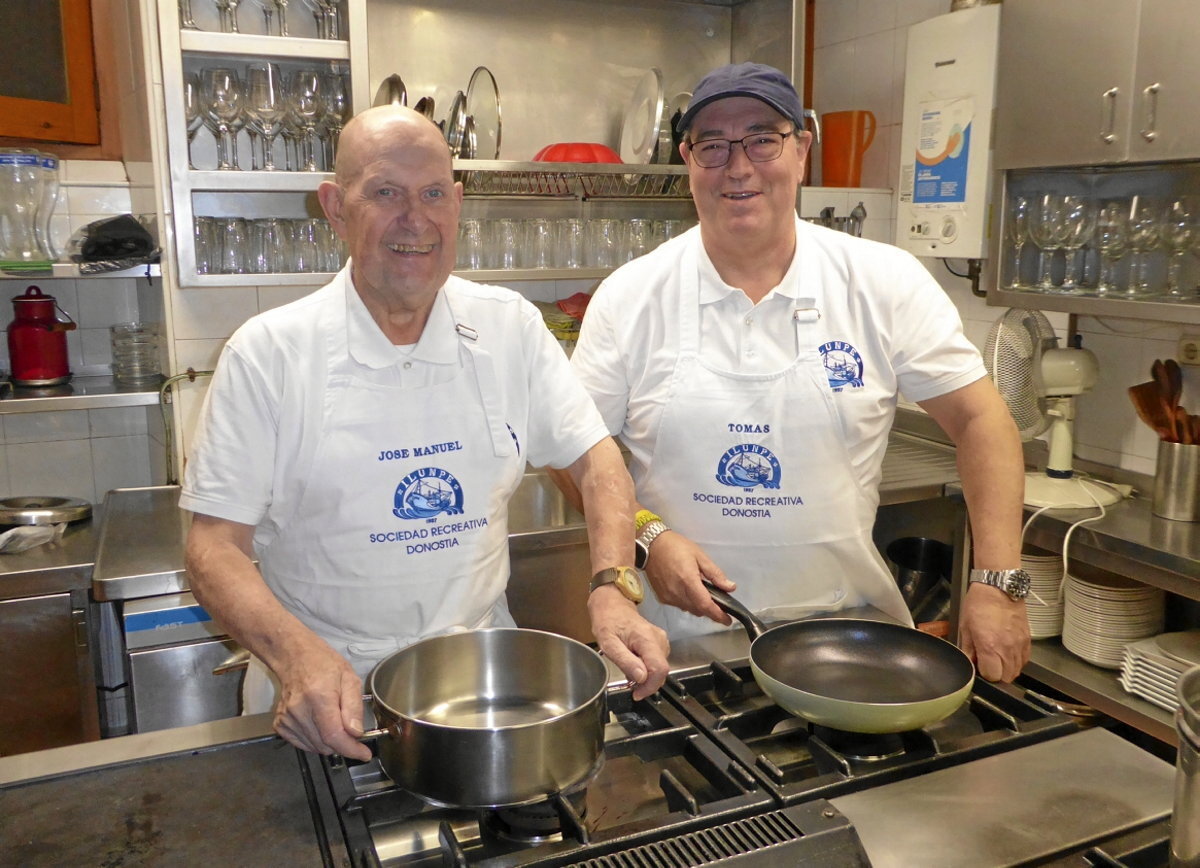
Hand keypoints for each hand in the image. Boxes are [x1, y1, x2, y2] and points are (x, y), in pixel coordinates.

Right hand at [270, 638, 371, 760]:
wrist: (295, 657)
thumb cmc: (324, 664)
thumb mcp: (349, 678)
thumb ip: (354, 707)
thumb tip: (356, 733)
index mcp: (318, 697)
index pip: (333, 735)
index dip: (350, 749)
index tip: (364, 754)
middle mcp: (299, 711)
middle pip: (325, 745)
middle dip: (343, 743)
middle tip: (351, 730)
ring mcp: (287, 719)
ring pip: (315, 747)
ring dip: (329, 742)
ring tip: (333, 720)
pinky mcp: (280, 724)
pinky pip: (303, 744)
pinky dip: (315, 740)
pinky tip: (319, 723)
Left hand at [587, 586, 669, 699]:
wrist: (612, 603)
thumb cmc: (608, 620)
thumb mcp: (609, 642)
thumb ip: (626, 661)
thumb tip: (641, 678)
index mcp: (647, 639)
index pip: (659, 669)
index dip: (650, 686)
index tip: (636, 694)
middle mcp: (659, 639)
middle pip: (661, 670)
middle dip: (647, 683)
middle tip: (629, 684)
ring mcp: (661, 639)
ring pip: (660, 667)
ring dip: (646, 676)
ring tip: (629, 670)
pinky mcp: (659, 641)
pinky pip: (657, 661)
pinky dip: (647, 668)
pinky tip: (634, 663)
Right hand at [643, 531, 735, 625]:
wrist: (651, 545)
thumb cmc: (675, 547)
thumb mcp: (700, 556)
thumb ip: (715, 574)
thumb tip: (730, 587)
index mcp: (688, 581)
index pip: (705, 605)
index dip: (718, 615)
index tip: (728, 620)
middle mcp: (677, 592)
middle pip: (698, 610)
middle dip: (710, 610)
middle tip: (719, 604)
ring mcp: (668, 597)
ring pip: (689, 609)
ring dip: (699, 606)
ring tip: (703, 594)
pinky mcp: (662, 598)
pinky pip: (680, 605)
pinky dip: (688, 603)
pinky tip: (689, 592)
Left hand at [957, 583, 1030, 681]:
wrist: (999, 588)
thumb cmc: (979, 604)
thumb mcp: (966, 626)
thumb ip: (968, 649)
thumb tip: (970, 663)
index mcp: (990, 646)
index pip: (992, 676)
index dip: (984, 674)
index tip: (979, 666)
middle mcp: (1007, 649)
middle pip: (1006, 677)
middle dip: (996, 674)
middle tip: (987, 663)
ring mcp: (1020, 645)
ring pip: (1017, 671)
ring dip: (1006, 669)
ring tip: (996, 657)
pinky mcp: (1028, 640)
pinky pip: (1024, 660)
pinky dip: (1016, 661)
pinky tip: (1006, 652)